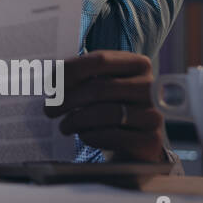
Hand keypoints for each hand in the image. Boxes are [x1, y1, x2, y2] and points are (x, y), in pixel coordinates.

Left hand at [43, 50, 167, 162]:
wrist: (135, 143)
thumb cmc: (110, 106)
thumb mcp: (99, 85)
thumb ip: (80, 76)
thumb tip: (50, 80)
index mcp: (138, 64)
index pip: (99, 60)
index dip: (69, 71)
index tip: (48, 84)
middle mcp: (150, 87)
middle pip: (99, 88)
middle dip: (66, 100)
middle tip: (48, 109)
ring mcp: (154, 114)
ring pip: (105, 113)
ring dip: (75, 120)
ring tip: (63, 126)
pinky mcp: (151, 140)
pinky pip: (113, 136)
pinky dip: (91, 136)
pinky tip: (83, 136)